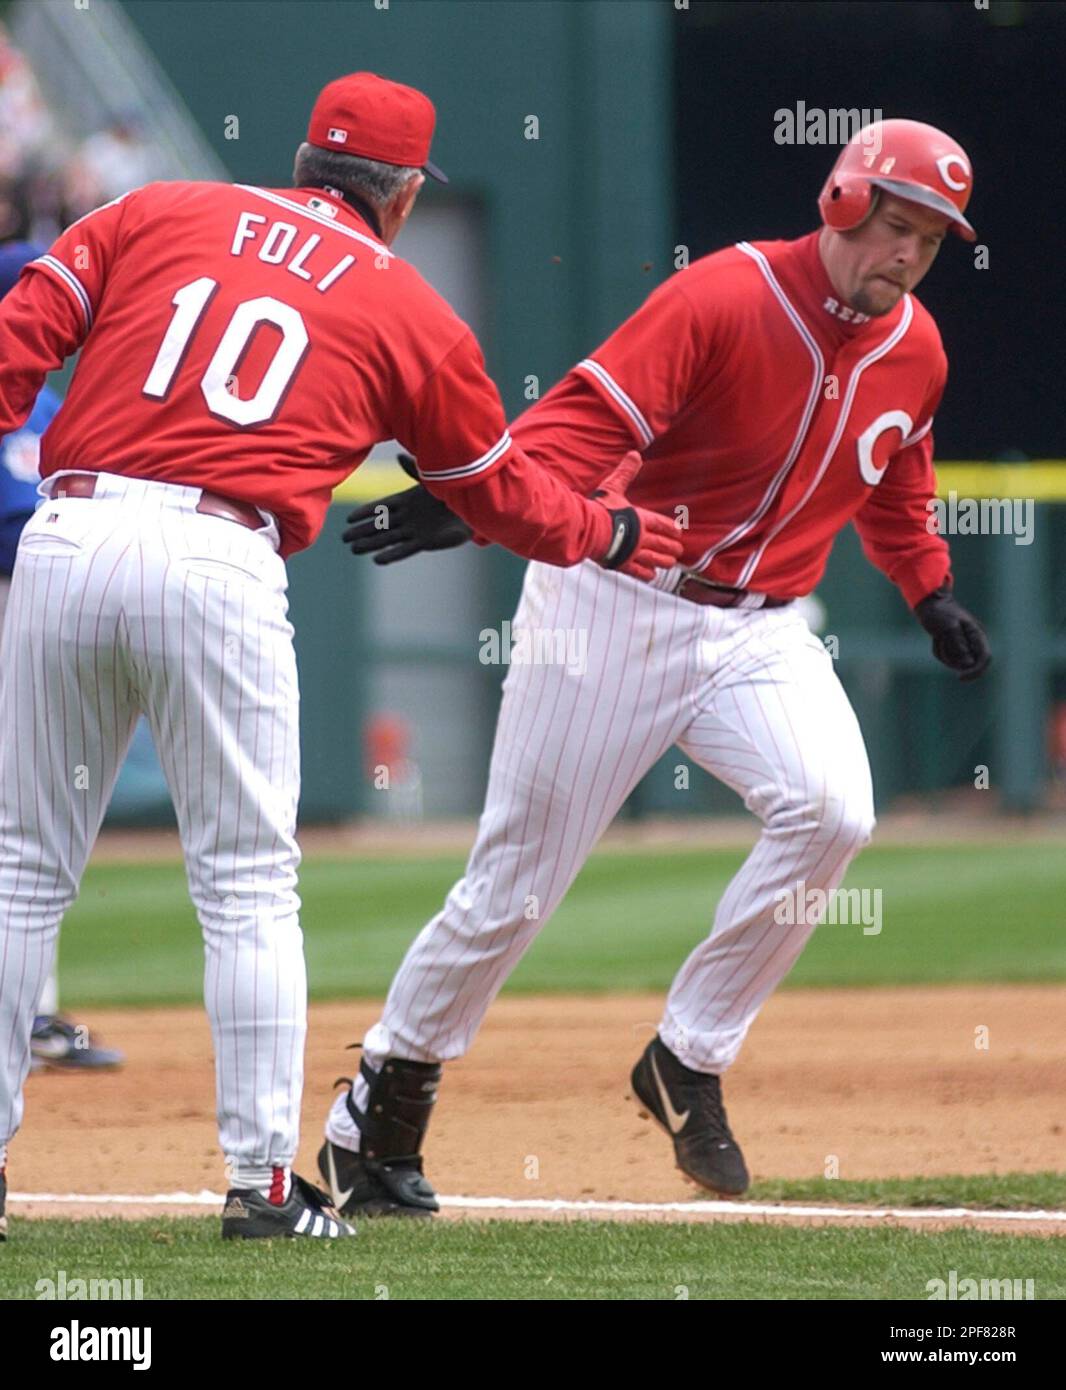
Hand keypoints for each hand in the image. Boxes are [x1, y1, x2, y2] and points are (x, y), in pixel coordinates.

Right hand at [341, 454, 472, 563]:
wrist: (470, 509)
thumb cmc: (450, 492)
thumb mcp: (430, 478)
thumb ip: (413, 470)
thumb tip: (399, 456)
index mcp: (405, 501)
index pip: (381, 507)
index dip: (365, 512)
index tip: (349, 519)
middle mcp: (407, 517)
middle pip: (379, 525)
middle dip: (362, 531)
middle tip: (344, 538)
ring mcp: (414, 531)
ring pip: (388, 538)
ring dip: (371, 543)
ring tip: (354, 549)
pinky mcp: (424, 542)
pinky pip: (405, 549)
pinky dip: (391, 554)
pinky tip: (378, 559)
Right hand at [591, 450, 683, 580]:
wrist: (587, 530)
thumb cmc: (599, 509)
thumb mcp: (612, 487)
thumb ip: (625, 473)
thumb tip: (634, 454)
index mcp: (640, 518)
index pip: (661, 524)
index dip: (670, 528)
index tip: (678, 532)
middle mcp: (640, 537)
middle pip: (661, 544)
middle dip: (671, 547)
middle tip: (679, 551)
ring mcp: (632, 553)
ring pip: (654, 559)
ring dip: (664, 561)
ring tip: (670, 563)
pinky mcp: (622, 564)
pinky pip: (638, 571)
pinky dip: (646, 574)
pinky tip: (652, 576)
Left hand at [913, 586, 990, 681]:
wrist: (931, 604)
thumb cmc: (940, 612)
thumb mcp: (949, 627)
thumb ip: (959, 645)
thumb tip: (968, 663)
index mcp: (977, 634)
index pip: (985, 658)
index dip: (976, 671)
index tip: (960, 677)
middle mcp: (973, 642)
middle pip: (968, 664)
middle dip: (952, 658)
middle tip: (941, 640)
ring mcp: (964, 645)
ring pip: (955, 663)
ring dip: (944, 654)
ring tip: (939, 637)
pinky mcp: (954, 647)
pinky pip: (946, 659)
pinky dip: (939, 651)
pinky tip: (936, 638)